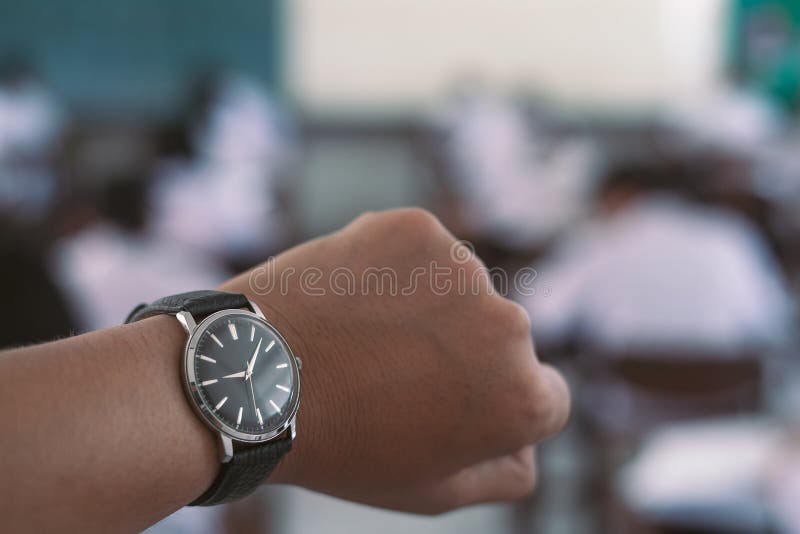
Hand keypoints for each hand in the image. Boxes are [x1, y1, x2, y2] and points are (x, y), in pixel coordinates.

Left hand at [221, 208, 569, 513]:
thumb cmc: (341, 443)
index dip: (494, 405)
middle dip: (464, 354)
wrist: (252, 376)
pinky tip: (355, 298)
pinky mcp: (417, 227)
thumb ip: (503, 472)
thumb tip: (529, 445)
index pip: (546, 395)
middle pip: (504, 339)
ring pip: (462, 290)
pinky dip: (397, 268)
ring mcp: (463, 269)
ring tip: (366, 337)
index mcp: (520, 399)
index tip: (449, 403)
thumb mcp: (430, 489)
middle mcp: (509, 327)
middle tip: (394, 373)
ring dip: (430, 307)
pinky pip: (422, 251)